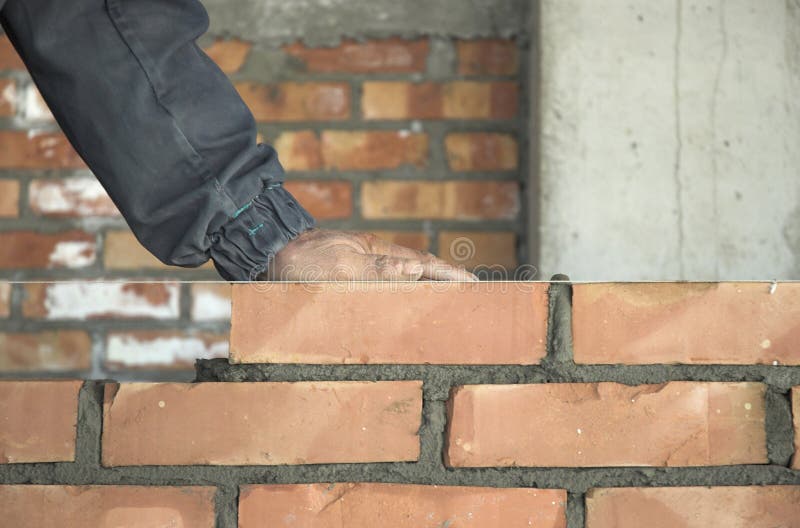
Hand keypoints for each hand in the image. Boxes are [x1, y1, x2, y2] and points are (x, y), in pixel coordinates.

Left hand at [261, 229, 477, 280]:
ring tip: (444, 299)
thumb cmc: (304, 260)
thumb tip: (419, 268)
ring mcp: (362, 266)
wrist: (269, 252)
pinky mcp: (348, 277)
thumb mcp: (341, 265)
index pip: (424, 265)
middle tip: (468, 293)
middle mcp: (374, 259)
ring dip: (424, 288)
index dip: (449, 275)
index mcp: (379, 253)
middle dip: (444, 280)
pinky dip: (400, 293)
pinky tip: (400, 302)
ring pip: (402, 279)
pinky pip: (384, 287)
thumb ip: (379, 269)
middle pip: (418, 270)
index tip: (474, 283)